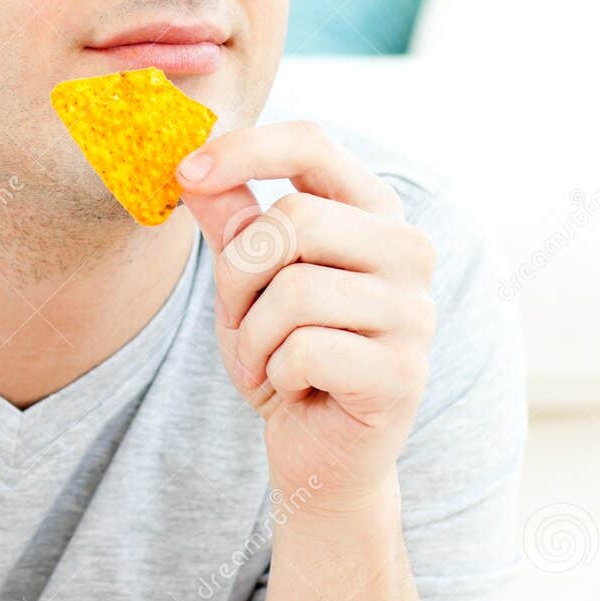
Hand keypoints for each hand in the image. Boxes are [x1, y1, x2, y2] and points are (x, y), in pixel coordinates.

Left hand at [176, 120, 436, 512]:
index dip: (244, 150)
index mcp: (372, 213)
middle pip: (294, 219)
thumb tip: (193, 168)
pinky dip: (277, 374)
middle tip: (238, 320)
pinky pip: (306, 350)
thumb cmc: (285, 359)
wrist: (319, 454)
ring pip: (295, 290)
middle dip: (239, 275)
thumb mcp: (246, 285)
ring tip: (265, 362)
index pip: (312, 145)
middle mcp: (407, 250)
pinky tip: (295, 390)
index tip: (185, 172)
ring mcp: (414, 311)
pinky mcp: (402, 372)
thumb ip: (231, 223)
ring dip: (253, 336)